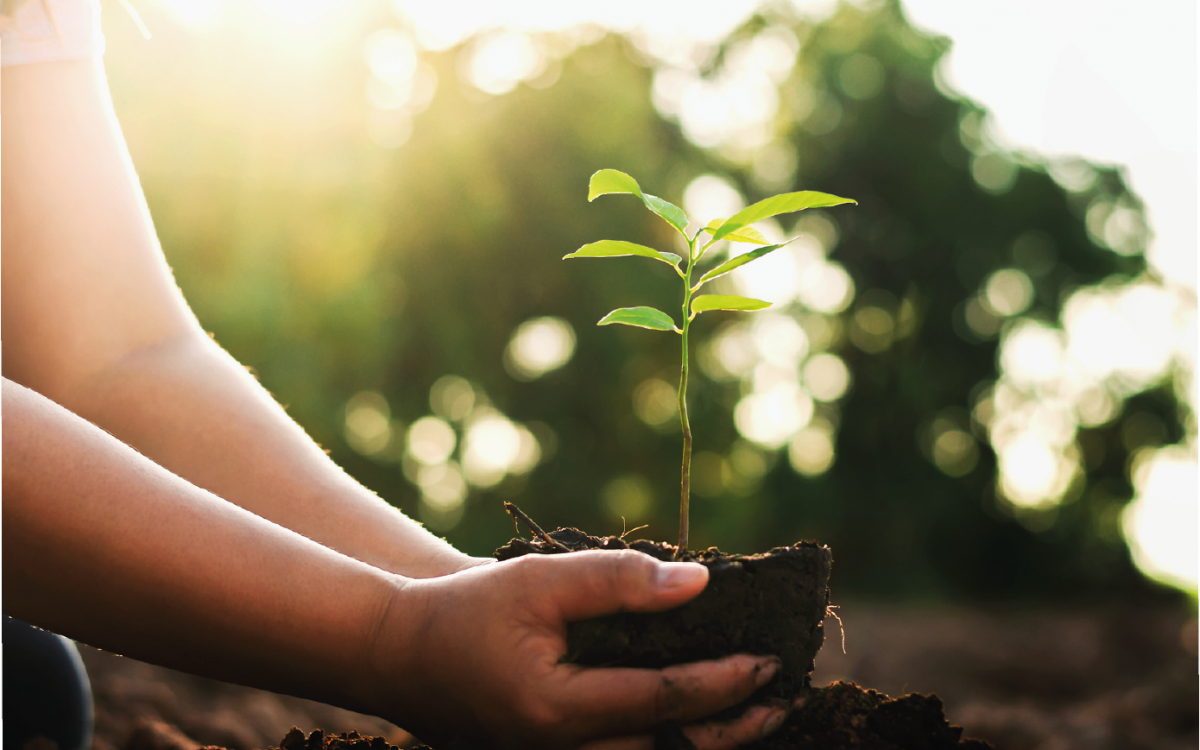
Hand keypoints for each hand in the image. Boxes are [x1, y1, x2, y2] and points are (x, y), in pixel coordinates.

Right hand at [365, 550, 789, 748]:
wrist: (402, 658)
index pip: (667, 701)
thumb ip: (619, 581)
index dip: (725, 681)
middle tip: (783, 697)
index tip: (771, 659)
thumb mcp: (541, 582)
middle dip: (735, 728)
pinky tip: (696, 720)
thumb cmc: (469, 612)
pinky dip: (670, 740)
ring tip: (756, 714)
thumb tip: (698, 583)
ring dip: (708, 740)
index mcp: (559, 711)